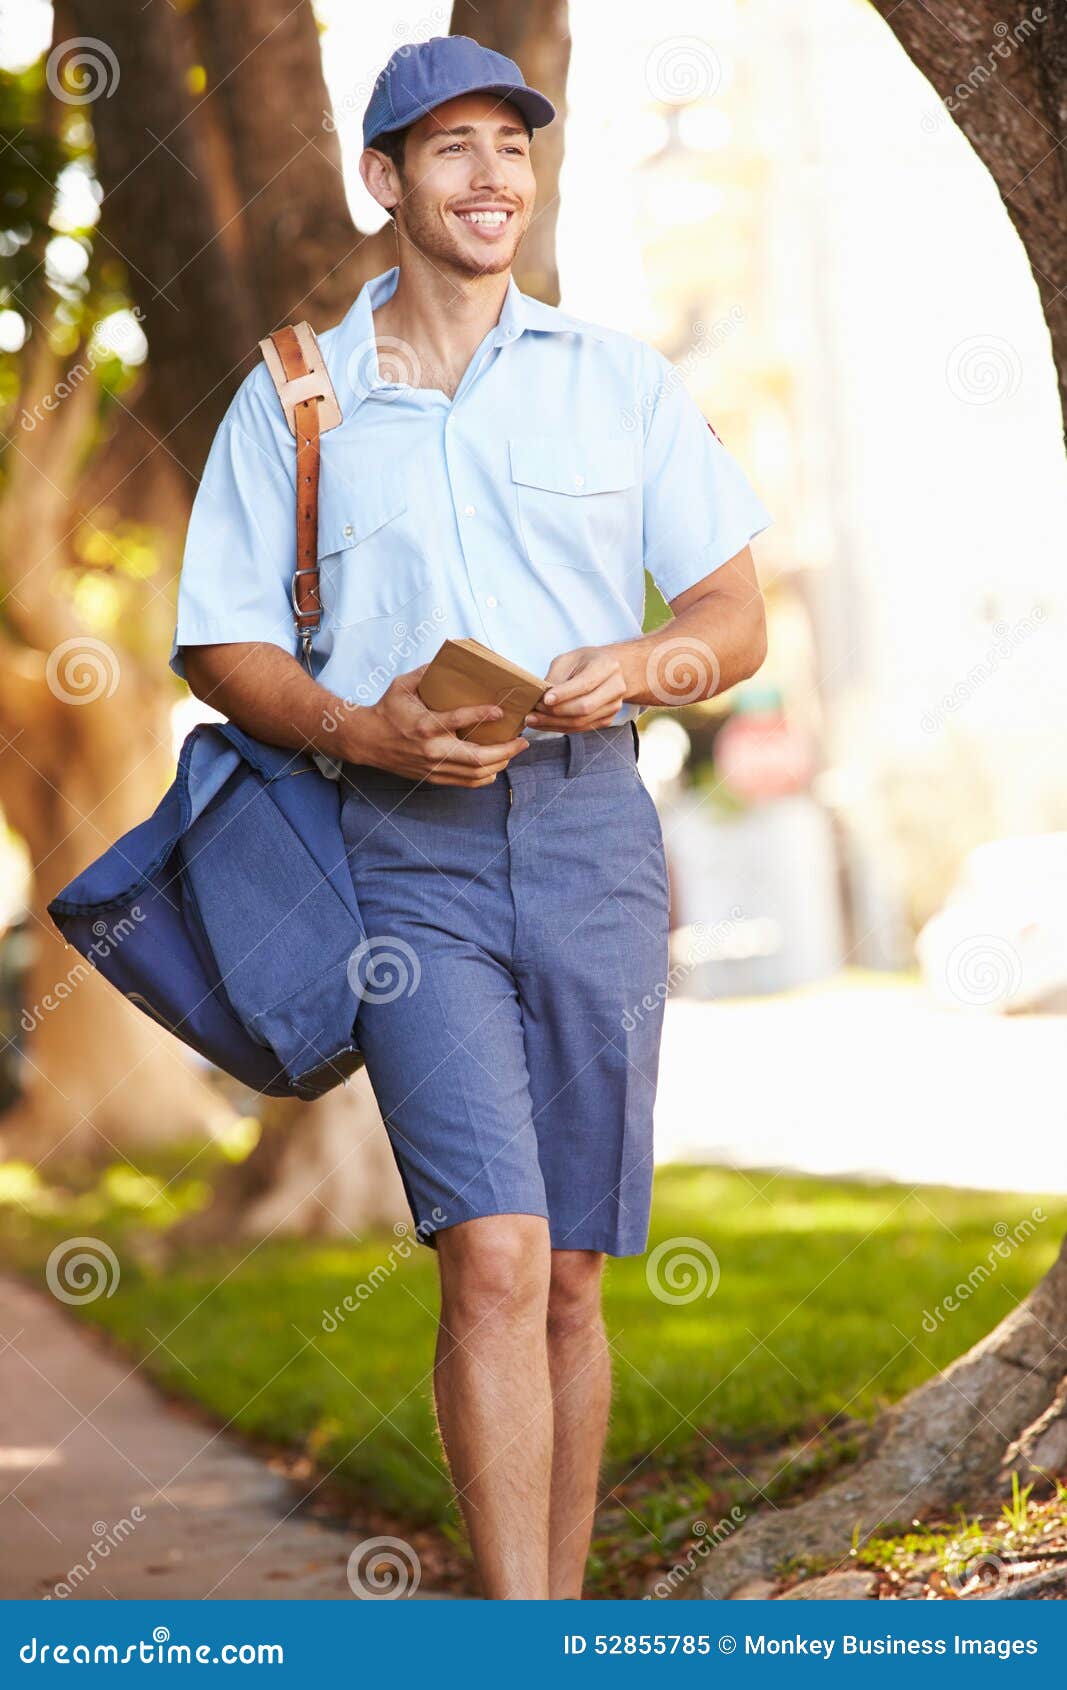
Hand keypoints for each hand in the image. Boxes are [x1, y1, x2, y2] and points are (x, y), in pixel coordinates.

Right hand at [347, 666, 528, 785]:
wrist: (367, 741)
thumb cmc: (387, 710)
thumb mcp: (402, 685)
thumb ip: (426, 672)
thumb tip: (450, 658)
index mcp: (424, 725)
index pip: (458, 721)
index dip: (483, 715)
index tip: (501, 710)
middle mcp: (432, 750)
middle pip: (476, 757)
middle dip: (505, 750)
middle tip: (522, 740)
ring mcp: (434, 767)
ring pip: (475, 773)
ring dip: (500, 763)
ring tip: (515, 751)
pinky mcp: (434, 777)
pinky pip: (466, 782)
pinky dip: (486, 776)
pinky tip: (497, 766)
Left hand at [523, 645, 627, 732]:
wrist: (609, 670)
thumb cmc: (586, 662)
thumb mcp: (568, 659)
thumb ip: (556, 677)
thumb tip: (540, 698)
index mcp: (607, 666)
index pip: (585, 684)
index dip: (563, 694)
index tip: (544, 699)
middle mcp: (615, 687)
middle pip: (584, 707)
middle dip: (555, 712)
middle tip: (533, 712)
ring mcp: (613, 706)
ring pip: (581, 722)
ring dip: (554, 723)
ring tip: (533, 720)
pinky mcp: (607, 719)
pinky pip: (581, 728)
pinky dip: (560, 727)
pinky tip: (544, 724)